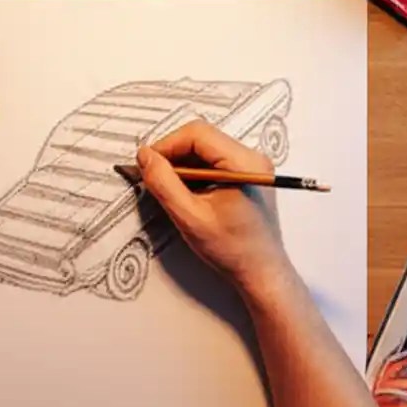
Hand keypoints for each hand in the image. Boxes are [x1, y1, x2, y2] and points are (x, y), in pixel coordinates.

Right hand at [136, 120, 292, 295]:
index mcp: (244, 164)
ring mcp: (252, 166)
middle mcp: (252, 158)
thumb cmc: (233, 250)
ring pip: (206, 149)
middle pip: (202, 138)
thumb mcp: (190, 217)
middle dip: (173, 155)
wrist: (261, 272)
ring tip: (169, 189)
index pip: (197, 134)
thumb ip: (164, 183)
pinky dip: (195, 172)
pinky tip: (186, 193)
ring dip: (183, 164)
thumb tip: (145, 156)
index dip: (167, 145)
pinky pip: (214, 161)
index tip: (147, 164)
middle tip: (154, 177)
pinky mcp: (247, 175)